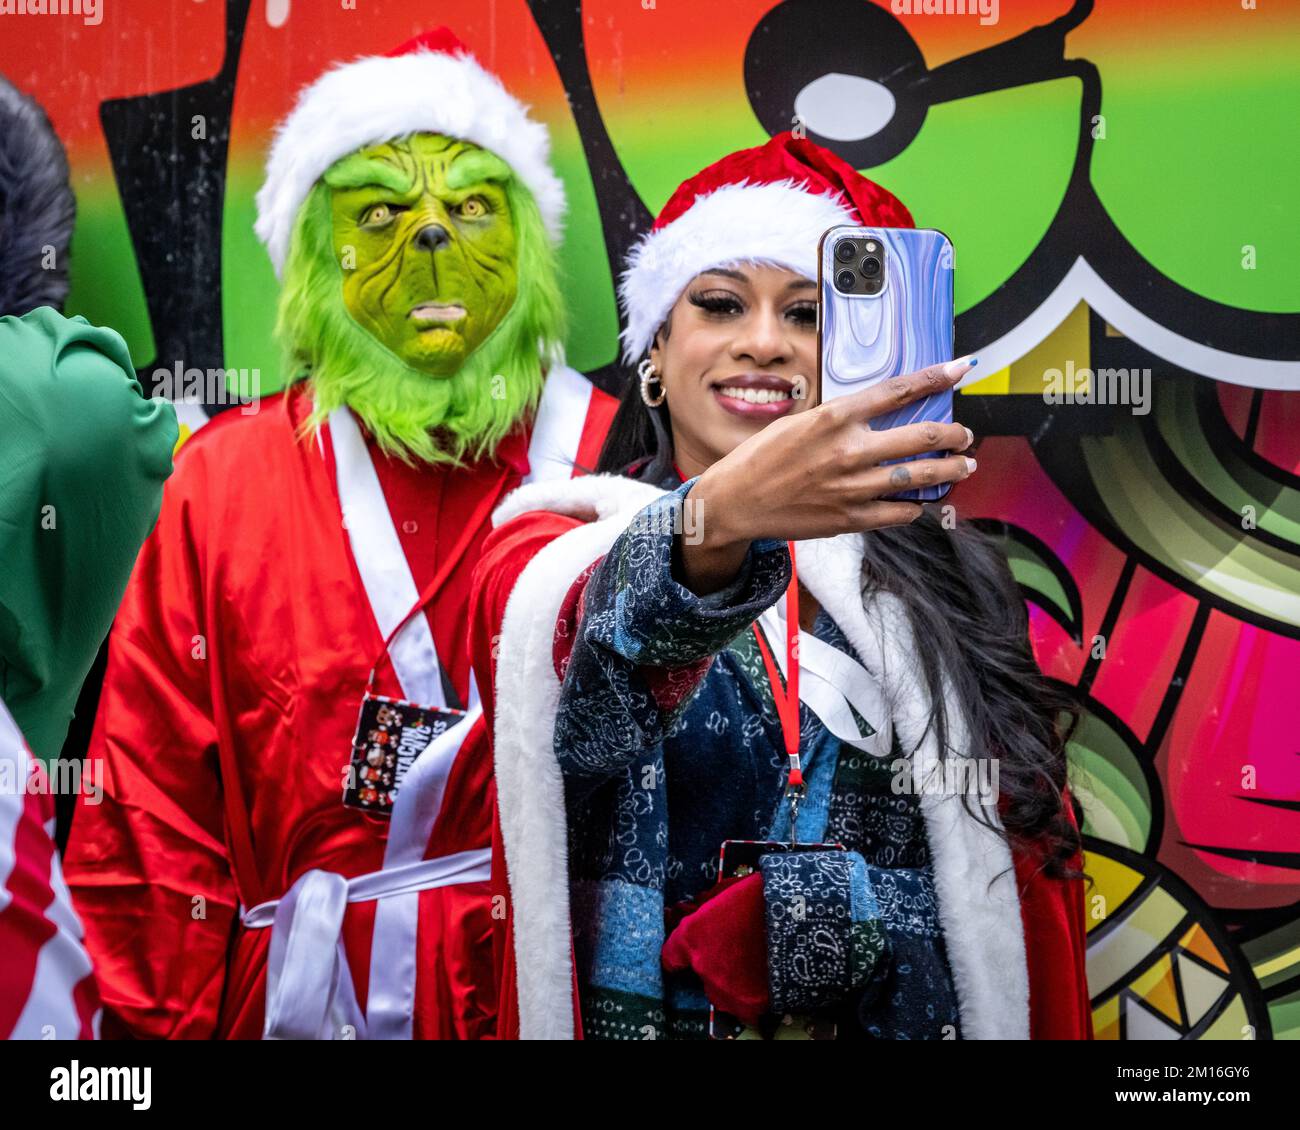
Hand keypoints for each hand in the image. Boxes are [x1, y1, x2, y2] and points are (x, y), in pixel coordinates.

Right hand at [680, 358, 977, 592]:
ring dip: (949, 470)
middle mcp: (848, 450)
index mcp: (833, 418)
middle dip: (954, 435)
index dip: (933, 378)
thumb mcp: (798, 422)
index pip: (896, 391)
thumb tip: (877, 413)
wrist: (736, 502)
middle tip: (964, 436)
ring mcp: (852, 487)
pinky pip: (899, 512)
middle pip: (921, 436)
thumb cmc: (762, 458)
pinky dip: (916, 505)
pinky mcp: (850, 518)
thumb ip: (839, 418)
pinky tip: (921, 500)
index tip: (957, 370)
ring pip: (919, 477)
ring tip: (963, 466)